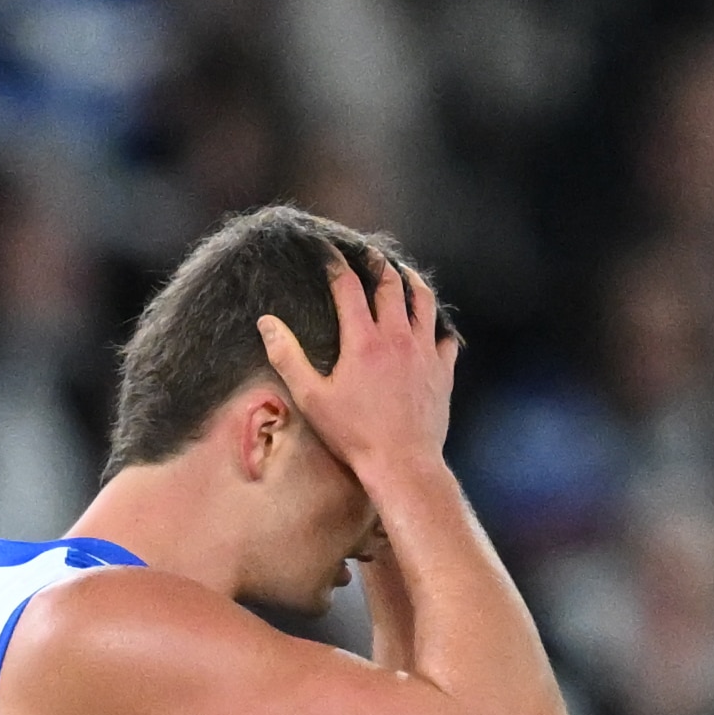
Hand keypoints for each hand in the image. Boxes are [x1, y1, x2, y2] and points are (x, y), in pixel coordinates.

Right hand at [259, 252, 455, 481]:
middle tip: (368, 253)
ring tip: (403, 273)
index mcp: (363, 340)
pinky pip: (446, 337)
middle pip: (390, 285)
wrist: (403, 463)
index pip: (348, 286)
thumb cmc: (354, 434)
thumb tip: (267, 323)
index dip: (336, 264)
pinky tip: (433, 324)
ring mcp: (425, 352)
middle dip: (377, 263)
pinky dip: (438, 324)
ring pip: (424, 302)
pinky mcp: (442, 371)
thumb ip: (287, 357)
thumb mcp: (311, 398)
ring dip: (412, 282)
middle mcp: (397, 337)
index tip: (327, 251)